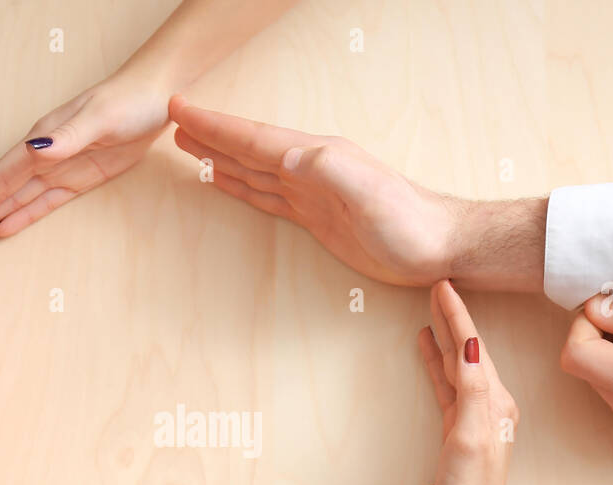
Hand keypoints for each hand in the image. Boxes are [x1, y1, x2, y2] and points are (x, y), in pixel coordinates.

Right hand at [0, 72, 169, 240]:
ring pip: (17, 199)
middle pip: (1, 189)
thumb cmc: (127, 102)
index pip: (0, 174)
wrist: (154, 99)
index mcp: (42, 140)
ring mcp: (59, 169)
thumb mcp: (100, 117)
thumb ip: (68, 136)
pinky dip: (23, 217)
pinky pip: (43, 203)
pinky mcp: (77, 181)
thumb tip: (35, 149)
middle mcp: (43, 156)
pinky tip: (4, 229)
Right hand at [170, 96, 459, 286]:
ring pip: (253, 170)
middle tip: (173, 121)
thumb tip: (280, 158)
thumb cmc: (409, 221)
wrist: (439, 246)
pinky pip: (268, 196)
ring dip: (220, 157)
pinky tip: (226, 181)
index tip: (180, 110)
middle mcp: (309, 169)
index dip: (215, 126)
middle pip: (247, 148)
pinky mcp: (316, 217)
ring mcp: (312, 193)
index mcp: (315, 158)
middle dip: (209, 135)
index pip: (254, 139)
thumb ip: (326, 170)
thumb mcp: (368, 192)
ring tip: (187, 146)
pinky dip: (241, 186)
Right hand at [417, 280, 519, 484]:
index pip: (473, 346)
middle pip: (467, 349)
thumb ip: (471, 390)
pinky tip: (428, 351)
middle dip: (452, 317)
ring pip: (456, 363)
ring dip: (445, 336)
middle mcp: (488, 401)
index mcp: (493, 399)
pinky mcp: (459, 426)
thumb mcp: (469, 435)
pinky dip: (437, 363)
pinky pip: (447, 383)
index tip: (443, 286)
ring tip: (432, 311)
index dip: (457, 315)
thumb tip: (470, 348)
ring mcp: (474, 413)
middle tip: (438, 287)